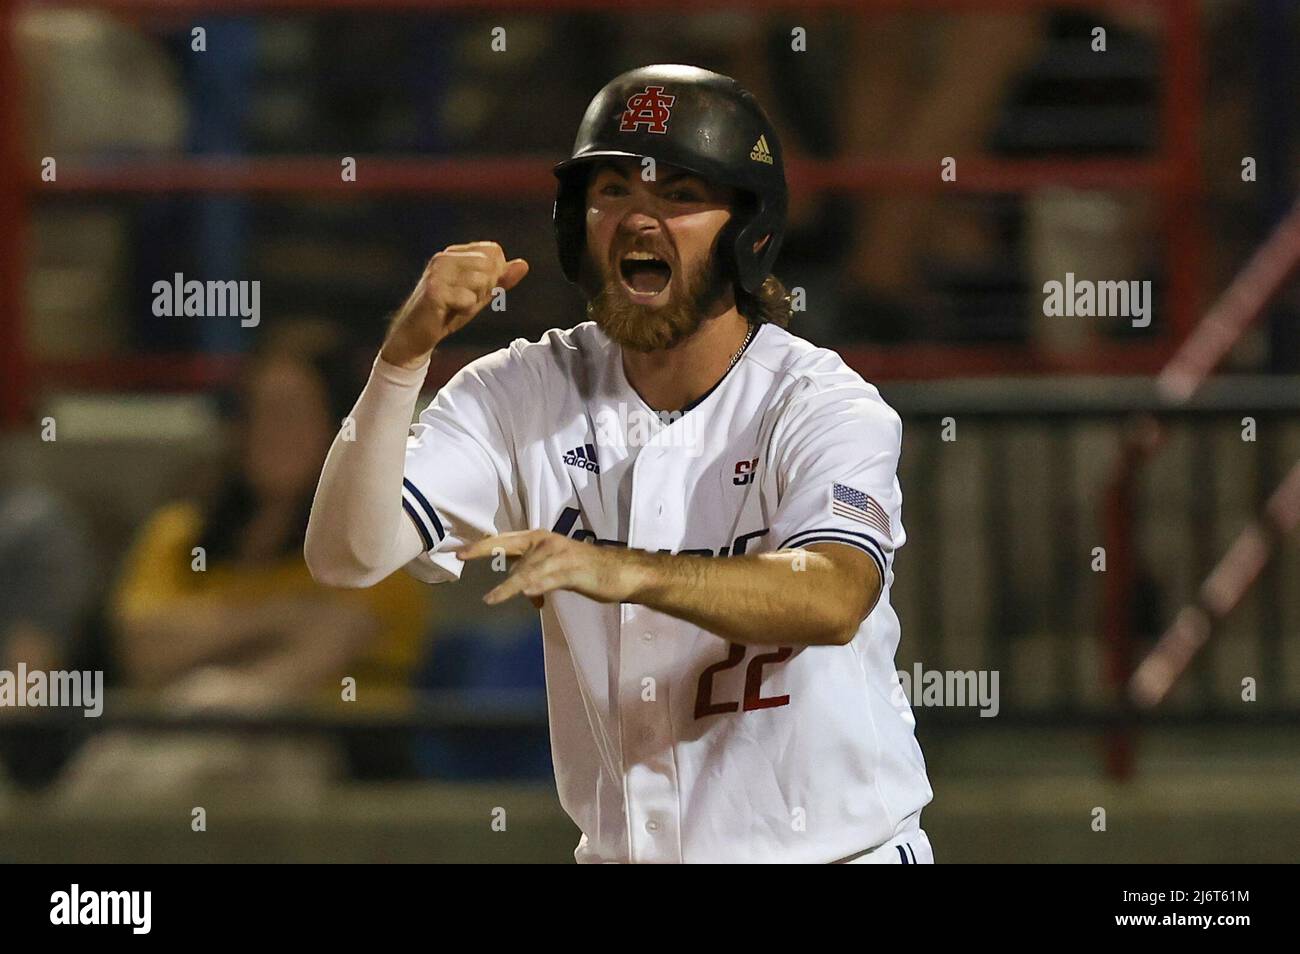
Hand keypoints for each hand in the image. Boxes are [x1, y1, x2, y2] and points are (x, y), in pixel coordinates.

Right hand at [381, 241, 529, 368]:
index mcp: (455, 253)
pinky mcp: (434, 290)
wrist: (414, 336)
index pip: (493, 251)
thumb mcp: (479, 296)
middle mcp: (445, 257)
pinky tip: (448, 312)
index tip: (474, 290)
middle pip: (490, 265)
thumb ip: (501, 280)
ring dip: (474, 301)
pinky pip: (468, 299)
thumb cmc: (447, 313)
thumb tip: (523, 264)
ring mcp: (437, 272)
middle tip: (464, 301)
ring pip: (481, 280)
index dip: (494, 275)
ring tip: (455, 306)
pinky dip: (464, 310)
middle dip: (485, 289)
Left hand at [455, 530, 639, 607]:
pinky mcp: (572, 571)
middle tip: (461, 556)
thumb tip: (520, 589)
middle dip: (484, 550)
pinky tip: (526, 594)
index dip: (483, 544)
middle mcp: (547, 543)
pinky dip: (536, 587)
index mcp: (541, 539)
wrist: (618, 573)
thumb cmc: (587, 570)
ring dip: (508, 587)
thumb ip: (535, 574)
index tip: (461, 551)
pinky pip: (548, 580)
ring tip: (492, 599)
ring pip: (527, 571)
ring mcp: (559, 556)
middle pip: (510, 547)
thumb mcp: (555, 570)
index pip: (506, 539)